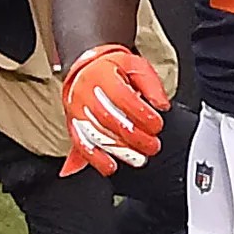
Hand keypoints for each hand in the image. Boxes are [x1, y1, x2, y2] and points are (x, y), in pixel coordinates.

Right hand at [60, 45, 171, 177]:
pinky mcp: (72, 124)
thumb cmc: (114, 69)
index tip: (157, 125)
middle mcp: (85, 93)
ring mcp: (76, 110)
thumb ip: (152, 86)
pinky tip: (110, 166)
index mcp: (102, 75)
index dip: (142, 114)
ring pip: (96, 135)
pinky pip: (80, 144)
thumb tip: (162, 105)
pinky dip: (95, 159)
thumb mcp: (137, 67)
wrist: (86, 68)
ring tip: (138, 158)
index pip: (123, 98)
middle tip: (152, 146)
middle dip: (134, 136)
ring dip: (119, 150)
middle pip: (109, 119)